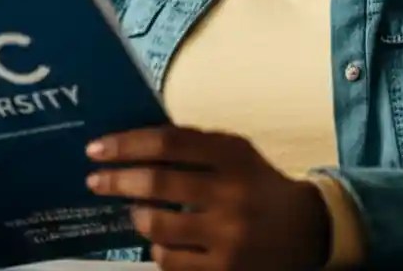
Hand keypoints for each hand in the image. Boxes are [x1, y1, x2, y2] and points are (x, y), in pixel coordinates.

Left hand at [86, 126, 329, 270]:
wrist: (308, 230)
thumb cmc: (257, 183)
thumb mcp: (235, 153)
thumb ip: (192, 146)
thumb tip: (128, 144)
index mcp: (233, 155)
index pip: (168, 143)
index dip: (126, 144)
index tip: (95, 149)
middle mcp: (231, 194)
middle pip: (156, 183)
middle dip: (116, 181)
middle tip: (94, 181)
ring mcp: (228, 237)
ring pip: (157, 226)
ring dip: (138, 217)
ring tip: (137, 212)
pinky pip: (169, 261)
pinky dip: (157, 249)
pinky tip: (162, 242)